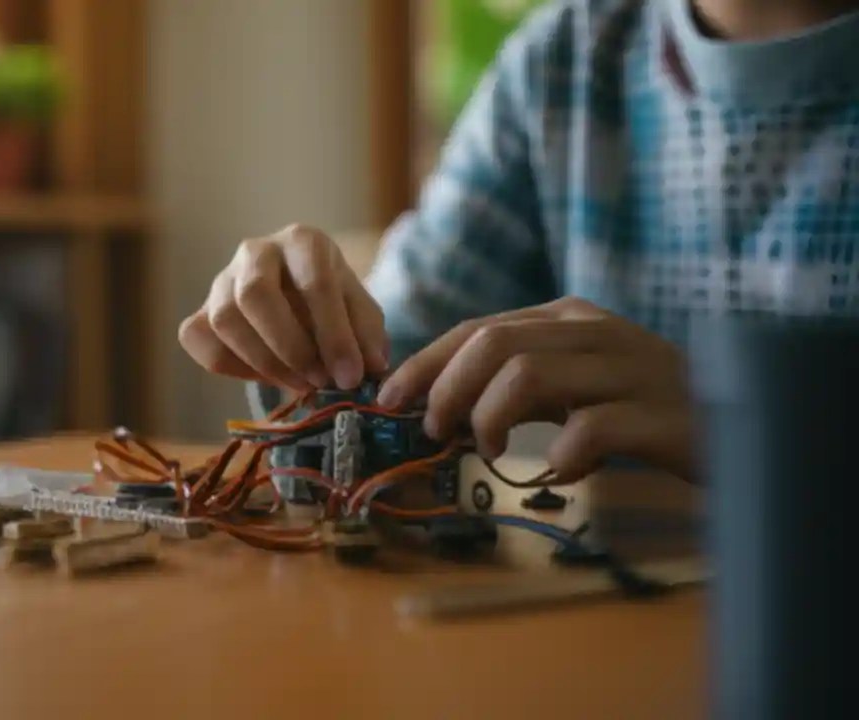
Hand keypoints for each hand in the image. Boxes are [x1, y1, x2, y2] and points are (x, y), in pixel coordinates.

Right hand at [178, 224, 389, 390]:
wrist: (297, 296)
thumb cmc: (330, 301)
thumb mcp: (360, 310)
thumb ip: (366, 335)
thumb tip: (369, 367)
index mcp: (302, 241)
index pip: (314, 282)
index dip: (334, 335)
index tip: (350, 376)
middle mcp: (256, 252)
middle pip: (255, 294)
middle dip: (289, 347)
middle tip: (317, 380)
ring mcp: (222, 279)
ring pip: (224, 319)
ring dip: (263, 362)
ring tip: (298, 383)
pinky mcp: (201, 309)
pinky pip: (198, 338)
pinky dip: (230, 366)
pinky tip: (265, 377)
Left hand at [376, 297, 695, 481]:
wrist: (745, 427)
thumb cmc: (641, 411)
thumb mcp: (571, 386)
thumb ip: (513, 386)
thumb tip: (434, 405)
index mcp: (570, 319)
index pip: (477, 329)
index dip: (424, 364)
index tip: (387, 400)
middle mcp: (598, 333)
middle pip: (494, 345)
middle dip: (446, 390)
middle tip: (432, 432)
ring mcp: (633, 369)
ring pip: (530, 374)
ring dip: (490, 418)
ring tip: (490, 452)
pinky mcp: (665, 415)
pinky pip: (592, 427)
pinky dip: (562, 455)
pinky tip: (563, 472)